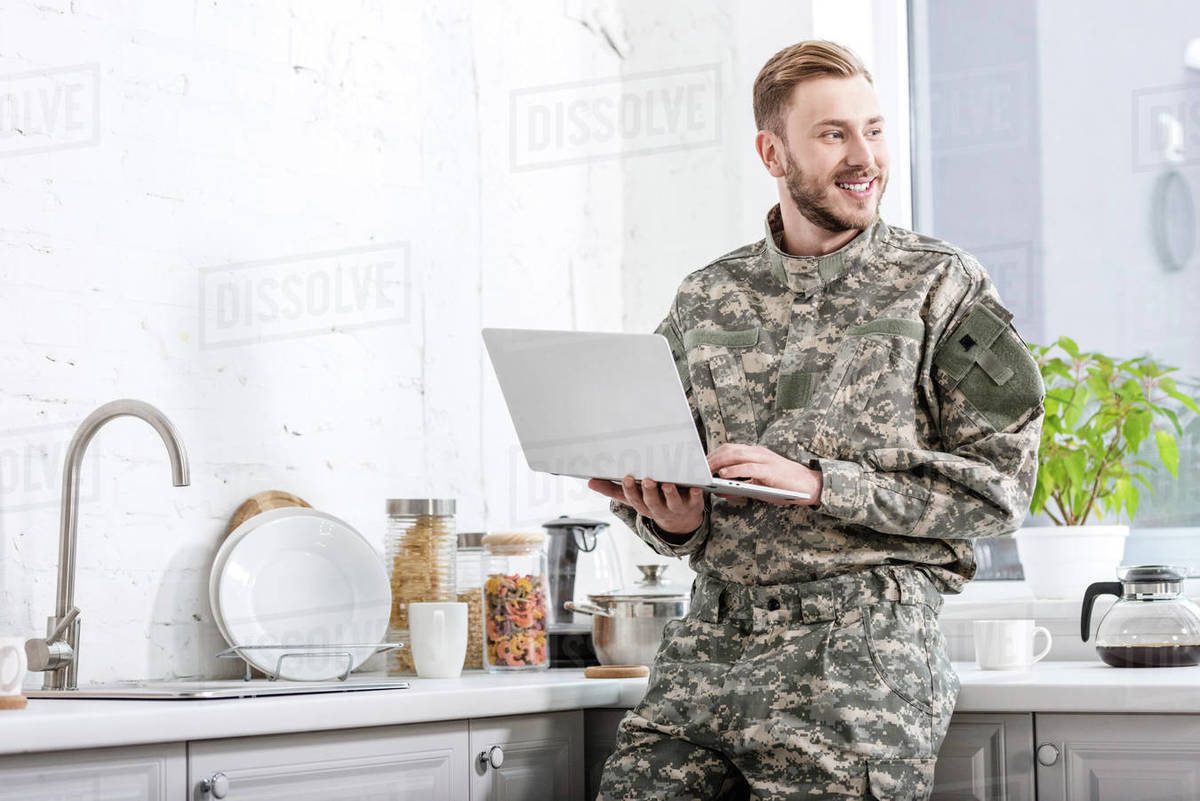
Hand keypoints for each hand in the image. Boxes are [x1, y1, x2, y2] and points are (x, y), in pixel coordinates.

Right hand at [586, 475, 704, 533]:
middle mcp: (658, 509)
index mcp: (643, 506)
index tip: (627, 478)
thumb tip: (590, 482)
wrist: (681, 522)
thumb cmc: (653, 504)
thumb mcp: (633, 499)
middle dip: (648, 492)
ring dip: (669, 493)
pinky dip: (696, 494)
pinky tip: (695, 487)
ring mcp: (676, 507)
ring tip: (667, 483)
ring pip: (672, 502)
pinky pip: (695, 500)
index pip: (634, 499)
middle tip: (647, 480)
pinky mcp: (693, 504)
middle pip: (652, 502)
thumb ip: (612, 490)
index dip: (631, 490)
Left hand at [706, 443, 821, 505]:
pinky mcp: (770, 470)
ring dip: (718, 462)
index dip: (712, 454)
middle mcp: (758, 453)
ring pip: (736, 455)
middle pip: (729, 449)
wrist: (809, 485)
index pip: (729, 449)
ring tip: (705, 471)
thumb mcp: (758, 486)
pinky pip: (749, 467)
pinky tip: (723, 475)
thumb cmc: (784, 486)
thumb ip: (739, 487)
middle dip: (711, 458)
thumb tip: (719, 491)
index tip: (698, 463)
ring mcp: (764, 459)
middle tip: (696, 467)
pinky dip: (734, 470)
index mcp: (755, 453)